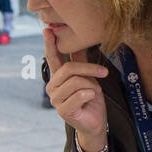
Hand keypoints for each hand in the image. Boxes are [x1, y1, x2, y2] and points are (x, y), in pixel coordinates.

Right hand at [43, 27, 109, 149]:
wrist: (95, 122)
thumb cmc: (91, 100)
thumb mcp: (88, 77)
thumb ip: (80, 61)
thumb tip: (78, 41)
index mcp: (58, 77)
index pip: (51, 58)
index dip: (49, 44)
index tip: (47, 30)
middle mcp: (53, 87)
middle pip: (68, 69)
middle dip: (88, 69)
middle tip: (104, 72)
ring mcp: (56, 100)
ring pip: (75, 82)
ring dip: (90, 85)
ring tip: (94, 92)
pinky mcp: (63, 110)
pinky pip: (79, 95)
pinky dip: (89, 95)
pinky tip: (90, 98)